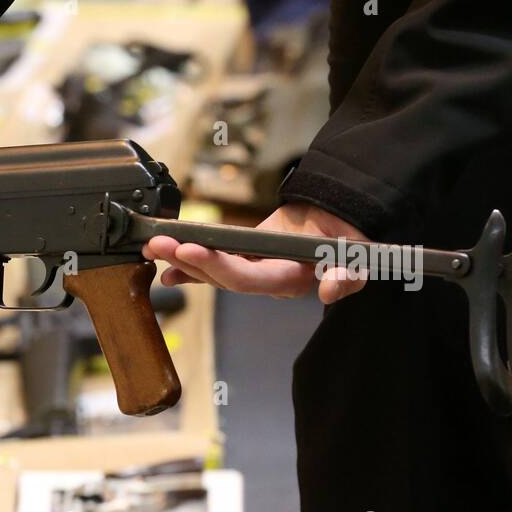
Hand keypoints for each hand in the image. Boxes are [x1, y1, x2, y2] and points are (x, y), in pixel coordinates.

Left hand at [141, 202, 369, 303]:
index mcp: (287, 280)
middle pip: (219, 277)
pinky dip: (188, 264)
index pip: (244, 278)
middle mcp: (264, 281)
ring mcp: (252, 272)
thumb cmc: (349, 239)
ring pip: (211, 270)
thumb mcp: (358, 255)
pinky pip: (214, 264)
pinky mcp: (244, 259)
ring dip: (180, 259)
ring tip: (153, 248)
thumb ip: (348, 275)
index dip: (215, 267)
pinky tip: (164, 264)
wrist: (341, 220)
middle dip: (187, 261)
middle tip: (158, 245)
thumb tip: (331, 291)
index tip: (188, 250)